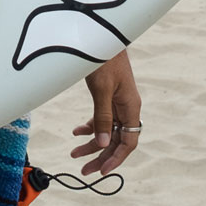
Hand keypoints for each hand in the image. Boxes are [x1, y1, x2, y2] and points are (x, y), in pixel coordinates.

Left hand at [70, 50, 142, 175]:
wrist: (101, 34)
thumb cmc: (104, 58)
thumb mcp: (101, 89)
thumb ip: (102, 117)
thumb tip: (102, 143)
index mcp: (131, 106)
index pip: (128, 142)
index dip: (116, 159)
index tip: (101, 171)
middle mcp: (127, 106)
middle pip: (116, 140)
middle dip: (100, 155)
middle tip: (83, 169)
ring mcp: (118, 101)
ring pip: (107, 130)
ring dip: (92, 143)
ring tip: (74, 153)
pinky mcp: (109, 95)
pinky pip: (102, 118)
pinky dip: (90, 126)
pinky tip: (76, 132)